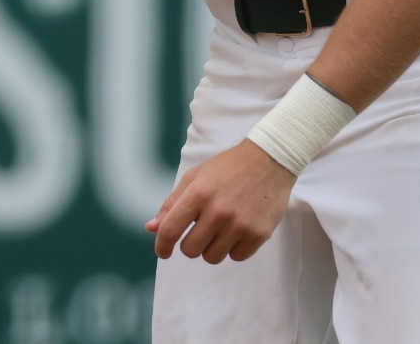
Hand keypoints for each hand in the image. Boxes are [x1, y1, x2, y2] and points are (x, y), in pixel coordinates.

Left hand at [147, 140, 296, 262]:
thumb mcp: (194, 178)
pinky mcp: (259, 234)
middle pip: (190, 249)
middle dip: (189, 245)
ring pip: (212, 257)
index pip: (171, 229)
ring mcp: (240, 224)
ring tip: (218, 230)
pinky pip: (237, 257)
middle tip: (197, 233)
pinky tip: (236, 232)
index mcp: (197, 194)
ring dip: (210, 248)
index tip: (162, 252)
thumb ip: (172, 204)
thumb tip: (151, 228)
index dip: (162, 245)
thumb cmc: (226, 169)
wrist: (268, 161)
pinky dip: (233, 249)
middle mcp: (218, 211)